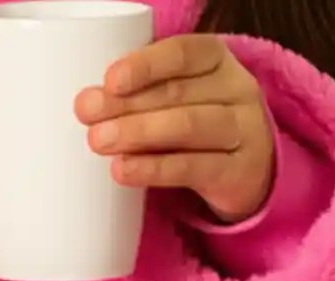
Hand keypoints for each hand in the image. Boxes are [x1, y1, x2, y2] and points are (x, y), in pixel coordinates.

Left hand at [75, 34, 274, 222]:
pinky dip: (154, 168)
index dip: (145, 65)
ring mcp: (243, 131)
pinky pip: (194, 168)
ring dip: (138, 132)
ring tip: (99, 141)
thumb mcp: (177, 98)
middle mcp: (237, 89)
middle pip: (178, 93)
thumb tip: (88, 104)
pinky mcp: (238, 172)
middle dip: (127, 104)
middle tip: (87, 115)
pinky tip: (124, 170)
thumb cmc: (197, 122)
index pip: (182, 53)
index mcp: (216, 60)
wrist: (247, 171)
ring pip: (188, 126)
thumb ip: (139, 95)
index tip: (110, 81)